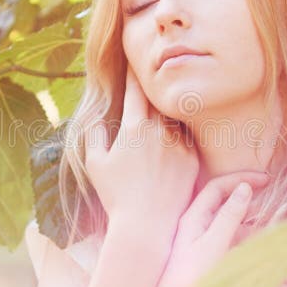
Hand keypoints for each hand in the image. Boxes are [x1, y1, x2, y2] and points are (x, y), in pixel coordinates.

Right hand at [84, 65, 199, 238]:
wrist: (147, 225)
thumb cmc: (115, 196)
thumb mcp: (95, 163)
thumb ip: (94, 132)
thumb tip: (95, 113)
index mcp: (134, 127)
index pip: (136, 90)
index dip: (133, 73)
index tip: (133, 61)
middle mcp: (159, 131)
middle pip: (157, 99)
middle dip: (153, 87)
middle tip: (152, 75)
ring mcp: (179, 144)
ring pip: (173, 117)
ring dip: (167, 110)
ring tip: (164, 104)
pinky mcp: (192, 159)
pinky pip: (185, 137)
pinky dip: (178, 133)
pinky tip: (172, 136)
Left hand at [150, 171, 271, 286]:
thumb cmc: (190, 279)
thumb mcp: (213, 245)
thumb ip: (229, 217)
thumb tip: (245, 189)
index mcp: (193, 219)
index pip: (216, 187)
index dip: (240, 179)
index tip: (265, 179)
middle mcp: (198, 227)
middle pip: (224, 202)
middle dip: (247, 194)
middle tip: (271, 190)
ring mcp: (205, 243)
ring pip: (231, 222)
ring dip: (252, 218)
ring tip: (275, 219)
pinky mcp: (213, 260)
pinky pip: (233, 242)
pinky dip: (250, 239)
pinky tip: (265, 243)